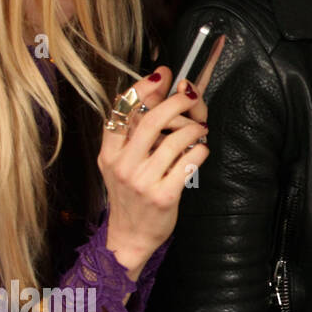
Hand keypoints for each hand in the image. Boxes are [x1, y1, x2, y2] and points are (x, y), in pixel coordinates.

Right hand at [99, 67, 208, 279]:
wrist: (130, 237)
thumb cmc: (131, 194)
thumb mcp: (120, 163)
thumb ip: (131, 133)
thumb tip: (153, 93)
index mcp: (110, 153)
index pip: (122, 112)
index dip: (143, 88)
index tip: (161, 74)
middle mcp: (123, 166)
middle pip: (151, 121)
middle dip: (176, 102)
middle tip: (192, 95)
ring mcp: (143, 181)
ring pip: (176, 140)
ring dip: (195, 129)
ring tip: (200, 131)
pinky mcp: (165, 195)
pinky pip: (190, 162)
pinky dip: (201, 151)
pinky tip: (200, 152)